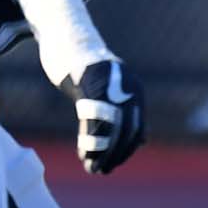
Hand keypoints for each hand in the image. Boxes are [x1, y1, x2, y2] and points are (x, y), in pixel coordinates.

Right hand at [64, 59, 144, 174]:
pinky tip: (82, 152)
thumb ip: (124, 111)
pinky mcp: (88, 80)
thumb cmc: (83, 66)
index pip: (135, 128)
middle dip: (115, 154)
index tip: (111, 165)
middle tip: (101, 171)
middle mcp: (126, 86)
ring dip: (102, 151)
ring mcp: (108, 83)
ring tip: (91, 167)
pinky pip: (93, 116)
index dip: (124, 150)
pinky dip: (89, 139)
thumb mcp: (109, 88)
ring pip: (111, 125)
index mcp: (134, 89)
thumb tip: (142, 140)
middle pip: (126, 129)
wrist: (65, 35)